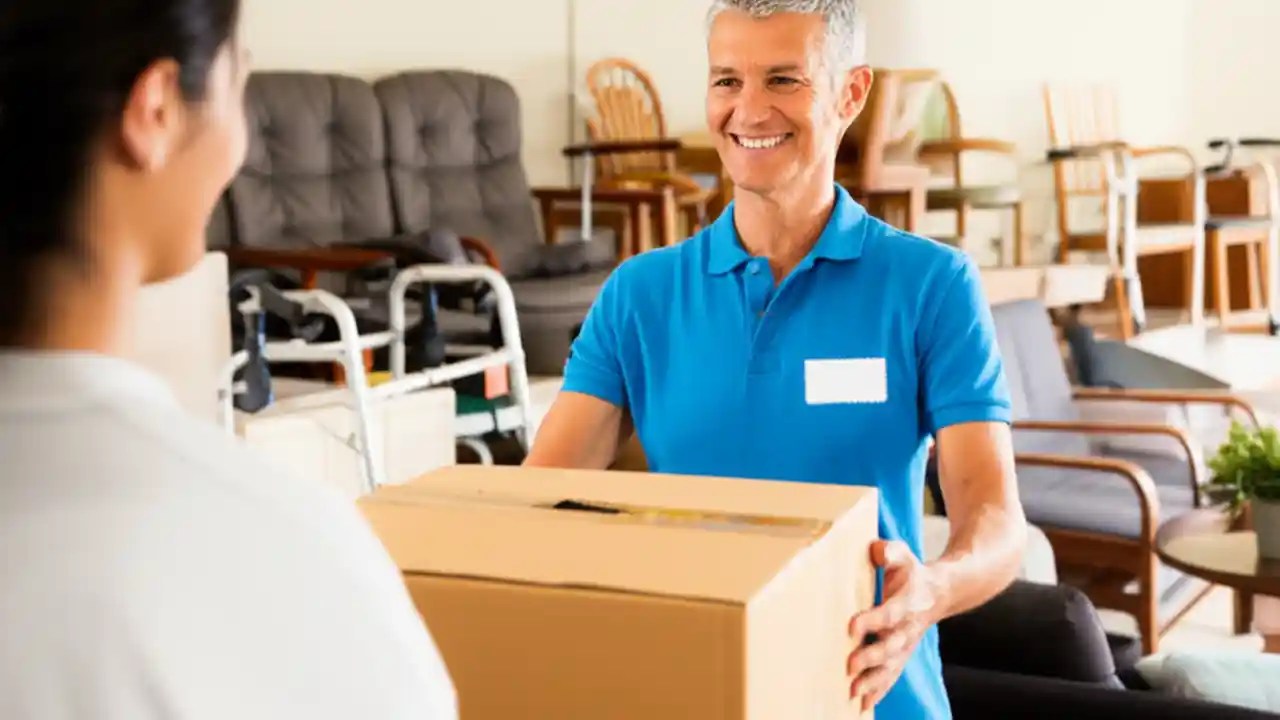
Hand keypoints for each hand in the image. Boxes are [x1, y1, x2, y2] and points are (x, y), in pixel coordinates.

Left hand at [846, 540, 941, 710]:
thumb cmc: (911, 572)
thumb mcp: (903, 554)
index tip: (852, 626)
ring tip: (853, 692)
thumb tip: (877, 551)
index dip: (872, 620)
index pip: (889, 613)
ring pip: (891, 667)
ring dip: (873, 681)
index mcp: (907, 602)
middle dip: (871, 657)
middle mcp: (908, 627)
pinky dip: (878, 692)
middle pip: (890, 646)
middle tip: (849, 665)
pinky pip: (891, 676)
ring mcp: (906, 645)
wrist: (940, 592)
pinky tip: (862, 705)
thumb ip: (889, 551)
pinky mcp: (902, 656)